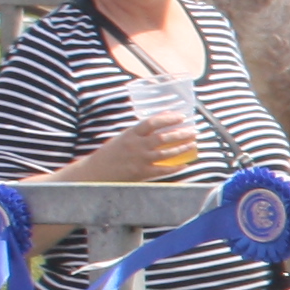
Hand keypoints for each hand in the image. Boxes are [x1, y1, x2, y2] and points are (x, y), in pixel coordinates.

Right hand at [65, 114, 197, 180]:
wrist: (96, 172)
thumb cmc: (111, 152)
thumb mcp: (123, 137)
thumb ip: (140, 131)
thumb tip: (162, 119)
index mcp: (130, 134)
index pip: (152, 122)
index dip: (168, 118)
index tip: (181, 117)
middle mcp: (135, 146)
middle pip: (162, 137)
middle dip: (181, 133)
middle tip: (193, 131)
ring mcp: (139, 160)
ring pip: (166, 153)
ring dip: (182, 148)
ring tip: (192, 144)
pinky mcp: (142, 173)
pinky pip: (163, 170)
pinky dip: (176, 167)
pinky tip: (185, 164)